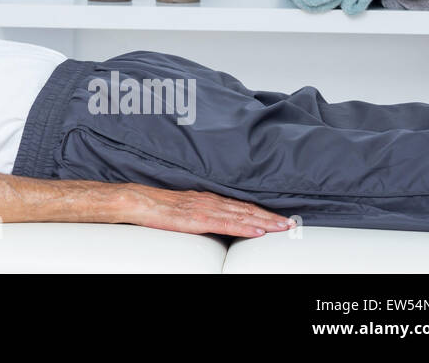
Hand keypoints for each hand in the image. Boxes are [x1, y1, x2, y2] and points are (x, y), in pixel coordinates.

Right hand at [117, 183, 296, 237]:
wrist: (137, 201)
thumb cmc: (156, 206)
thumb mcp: (184, 206)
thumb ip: (202, 211)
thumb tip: (217, 218)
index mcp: (207, 198)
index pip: (240, 205)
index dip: (262, 211)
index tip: (280, 217)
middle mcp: (209, 201)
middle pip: (246, 209)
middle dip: (270, 216)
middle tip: (291, 223)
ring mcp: (204, 209)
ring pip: (241, 215)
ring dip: (264, 221)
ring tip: (282, 227)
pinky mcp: (197, 219)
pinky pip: (225, 224)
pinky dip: (244, 226)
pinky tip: (257, 230)